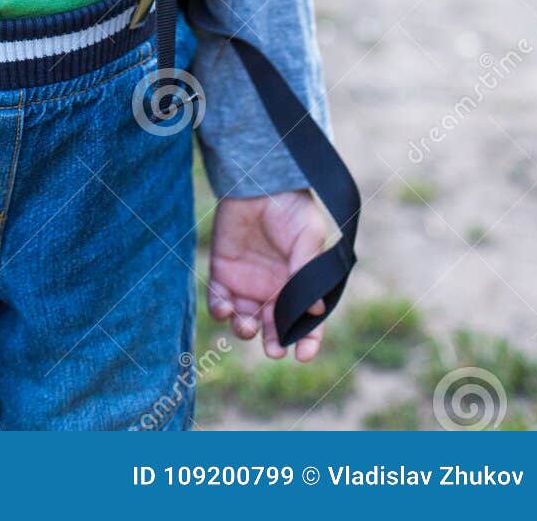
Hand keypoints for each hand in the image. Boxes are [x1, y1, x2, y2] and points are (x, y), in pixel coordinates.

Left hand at [207, 190, 327, 361]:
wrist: (257, 181)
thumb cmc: (290, 207)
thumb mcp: (308, 236)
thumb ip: (308, 270)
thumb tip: (316, 309)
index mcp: (299, 286)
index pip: (306, 322)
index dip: (307, 341)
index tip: (302, 355)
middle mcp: (274, 291)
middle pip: (274, 329)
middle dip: (275, 343)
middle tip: (274, 349)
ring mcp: (248, 284)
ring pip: (245, 321)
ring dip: (245, 330)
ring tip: (247, 326)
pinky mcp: (223, 273)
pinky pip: (219, 302)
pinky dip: (221, 310)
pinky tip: (226, 308)